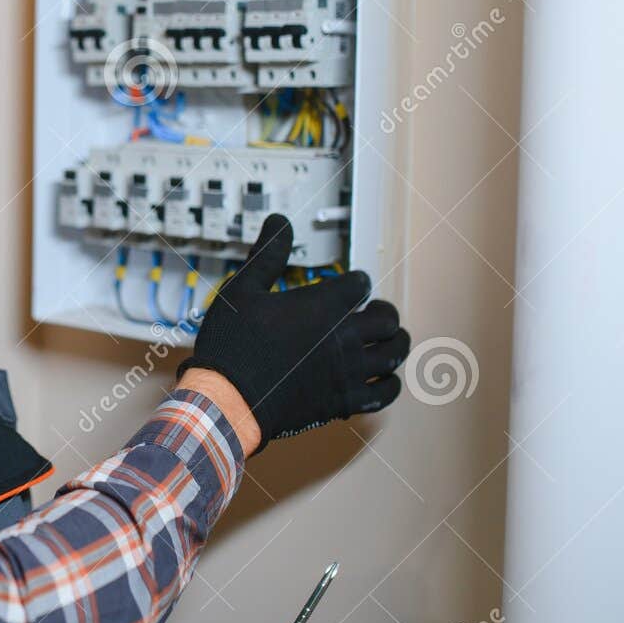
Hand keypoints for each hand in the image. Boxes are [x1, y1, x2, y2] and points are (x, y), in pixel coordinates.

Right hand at [181, 214, 408, 453]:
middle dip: (383, 312)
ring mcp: (347, 371)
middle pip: (386, 318)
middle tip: (375, 312)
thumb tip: (279, 221)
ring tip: (390, 340)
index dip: (357, 281)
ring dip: (396, 343)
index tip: (352, 285)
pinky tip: (384, 378)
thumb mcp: (243, 289)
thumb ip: (268, 254)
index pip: (360, 284)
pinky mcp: (343, 401)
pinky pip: (384, 393)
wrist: (227, 398)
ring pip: (393, 353)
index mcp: (321, 306)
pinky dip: (389, 384)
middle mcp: (342, 337)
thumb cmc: (232, 343)